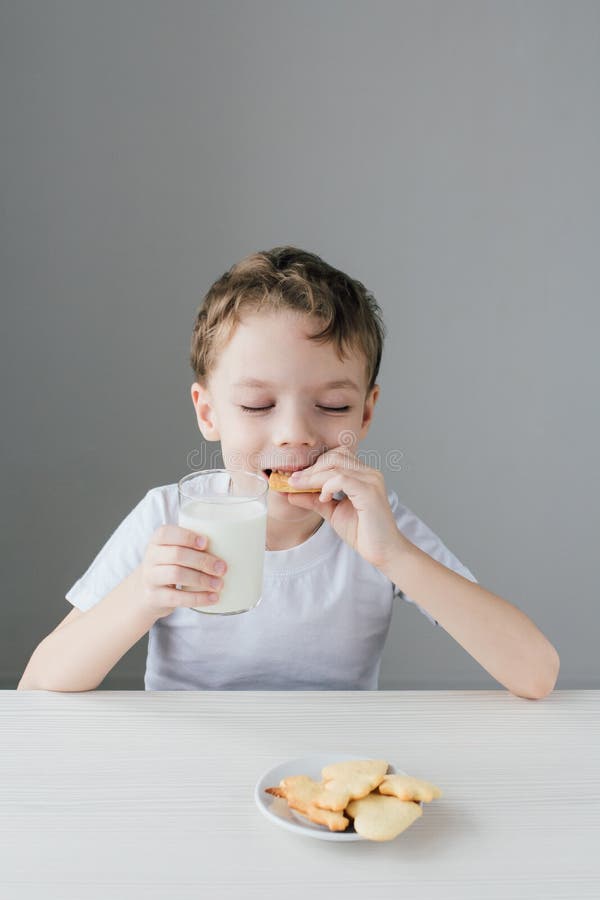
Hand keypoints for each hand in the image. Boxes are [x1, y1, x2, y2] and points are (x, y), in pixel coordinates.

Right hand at [139, 525, 227, 618]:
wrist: (146, 592)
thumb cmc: (169, 565)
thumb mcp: (173, 550)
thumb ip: (193, 545)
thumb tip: (234, 543)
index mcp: (157, 540)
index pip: (167, 533)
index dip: (187, 537)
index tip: (206, 543)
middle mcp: (151, 557)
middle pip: (177, 554)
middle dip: (203, 561)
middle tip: (223, 568)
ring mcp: (150, 578)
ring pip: (176, 574)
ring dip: (202, 579)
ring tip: (219, 584)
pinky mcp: (154, 597)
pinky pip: (177, 598)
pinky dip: (198, 598)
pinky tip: (213, 598)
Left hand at [285, 447, 410, 569]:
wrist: (382, 551)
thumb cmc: (362, 532)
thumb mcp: (332, 512)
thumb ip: (314, 500)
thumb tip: (290, 493)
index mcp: (363, 475)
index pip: (336, 456)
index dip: (313, 465)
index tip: (294, 478)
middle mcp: (369, 473)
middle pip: (335, 456)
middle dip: (311, 468)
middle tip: (293, 481)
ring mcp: (371, 480)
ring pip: (336, 465)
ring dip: (314, 476)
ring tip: (301, 487)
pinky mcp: (369, 492)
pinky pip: (342, 479)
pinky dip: (327, 486)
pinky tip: (322, 497)